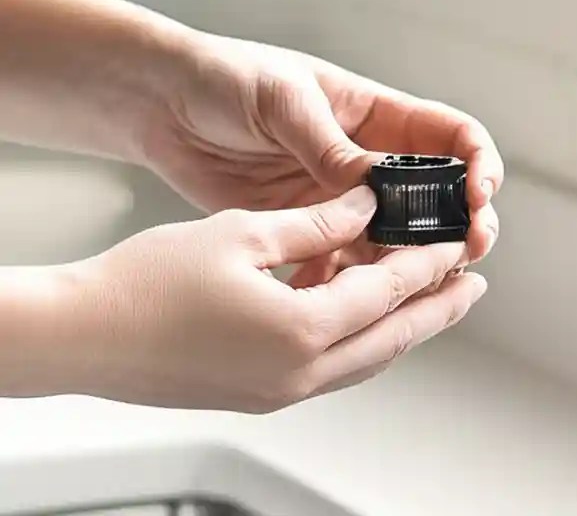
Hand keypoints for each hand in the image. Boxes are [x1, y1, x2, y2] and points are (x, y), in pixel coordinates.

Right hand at [53, 187, 485, 411]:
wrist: (81, 337)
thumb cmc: (148, 283)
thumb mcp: (243, 233)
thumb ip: (317, 221)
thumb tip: (365, 205)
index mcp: (303, 330)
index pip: (390, 293)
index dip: (429, 266)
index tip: (457, 247)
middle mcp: (300, 372)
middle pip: (393, 338)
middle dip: (437, 310)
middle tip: (472, 287)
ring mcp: (279, 392)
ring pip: (365, 360)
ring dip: (402, 328)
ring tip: (430, 302)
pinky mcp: (258, 394)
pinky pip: (331, 369)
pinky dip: (358, 342)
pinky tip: (359, 316)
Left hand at [141, 31, 502, 272]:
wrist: (161, 107)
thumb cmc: (227, 79)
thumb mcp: (285, 103)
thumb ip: (331, 149)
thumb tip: (375, 189)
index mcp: (379, 117)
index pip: (452, 138)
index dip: (477, 164)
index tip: (478, 194)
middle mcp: (371, 162)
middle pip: (440, 200)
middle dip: (462, 226)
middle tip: (464, 251)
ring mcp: (342, 202)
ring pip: (397, 242)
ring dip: (409, 265)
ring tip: (405, 284)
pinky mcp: (307, 231)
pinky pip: (341, 266)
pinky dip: (344, 286)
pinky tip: (332, 295)